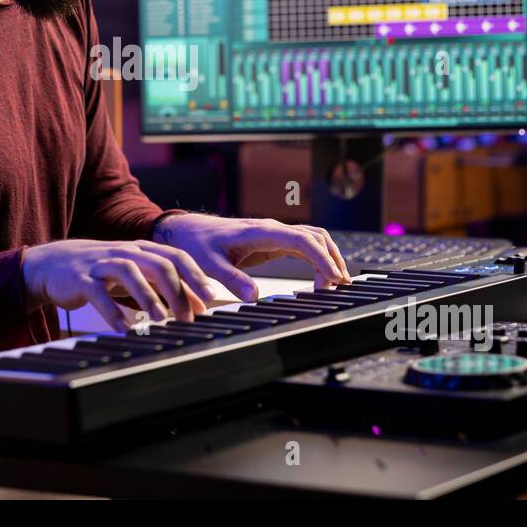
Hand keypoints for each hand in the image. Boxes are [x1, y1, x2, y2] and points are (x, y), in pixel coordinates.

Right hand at [21, 238, 218, 330]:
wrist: (51, 265)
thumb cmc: (101, 272)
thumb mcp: (136, 276)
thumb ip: (166, 288)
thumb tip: (200, 305)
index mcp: (141, 250)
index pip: (175, 256)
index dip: (195, 275)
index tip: (211, 296)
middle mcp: (124, 252)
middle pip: (157, 263)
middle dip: (176, 291)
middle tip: (187, 318)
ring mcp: (101, 263)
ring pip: (129, 271)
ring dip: (147, 296)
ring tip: (159, 319)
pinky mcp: (81, 278)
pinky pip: (97, 293)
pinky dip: (111, 311)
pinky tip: (122, 328)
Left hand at [153, 214, 349, 299]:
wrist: (188, 231)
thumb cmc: (197, 245)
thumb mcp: (210, 264)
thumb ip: (231, 279)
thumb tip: (254, 297)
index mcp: (261, 231)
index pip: (301, 239)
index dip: (321, 257)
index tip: (333, 277)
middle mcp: (272, 228)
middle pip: (315, 236)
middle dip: (332, 259)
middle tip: (339, 287)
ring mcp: (275, 233)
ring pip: (313, 239)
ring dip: (329, 257)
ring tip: (337, 284)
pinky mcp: (273, 241)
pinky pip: (304, 245)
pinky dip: (318, 259)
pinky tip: (322, 278)